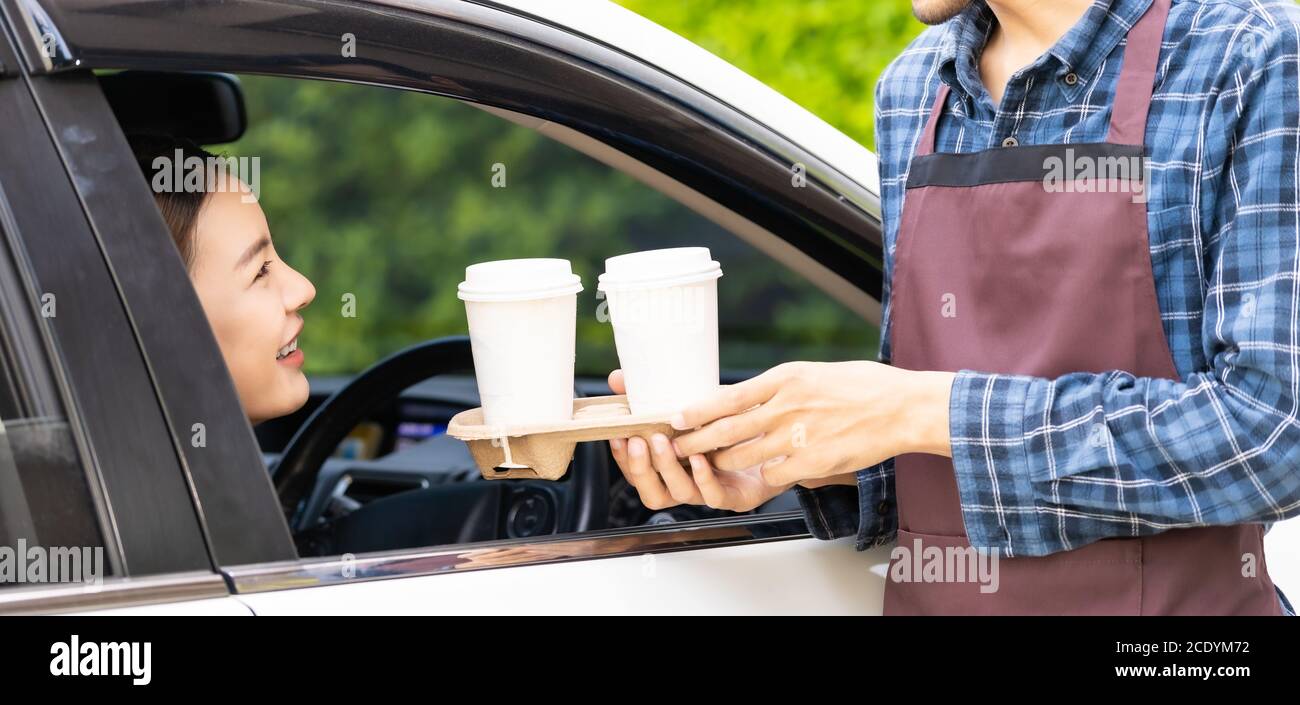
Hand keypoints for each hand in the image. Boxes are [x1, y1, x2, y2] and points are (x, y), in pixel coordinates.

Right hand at [606, 369, 790, 511]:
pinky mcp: (739, 497)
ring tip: (663, 443)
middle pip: (653, 492)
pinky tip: (700, 459)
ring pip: (680, 494)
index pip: (639, 473)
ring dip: (668, 469)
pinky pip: (715, 497)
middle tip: (638, 441)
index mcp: (675, 467)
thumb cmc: (736, 423)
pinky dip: (704, 478)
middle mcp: (690, 484)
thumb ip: (655, 395)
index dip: (624, 459)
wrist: (783, 436)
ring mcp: (712, 492)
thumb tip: (616, 379)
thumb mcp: (694, 404)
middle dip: (641, 467)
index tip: (617, 436)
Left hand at [669, 361, 954, 486]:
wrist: (902, 408)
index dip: (698, 410)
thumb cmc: (863, 386)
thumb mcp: (814, 373)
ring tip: (712, 466)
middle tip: (676, 448)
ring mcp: (798, 436)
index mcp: (785, 378)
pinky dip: (767, 477)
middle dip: (697, 442)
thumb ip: (780, 387)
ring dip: (724, 464)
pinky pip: (775, 476)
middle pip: (728, 429)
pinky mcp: (812, 462)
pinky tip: (767, 475)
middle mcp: (786, 405)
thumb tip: (749, 398)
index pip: (728, 396)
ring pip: (744, 457)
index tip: (676, 417)